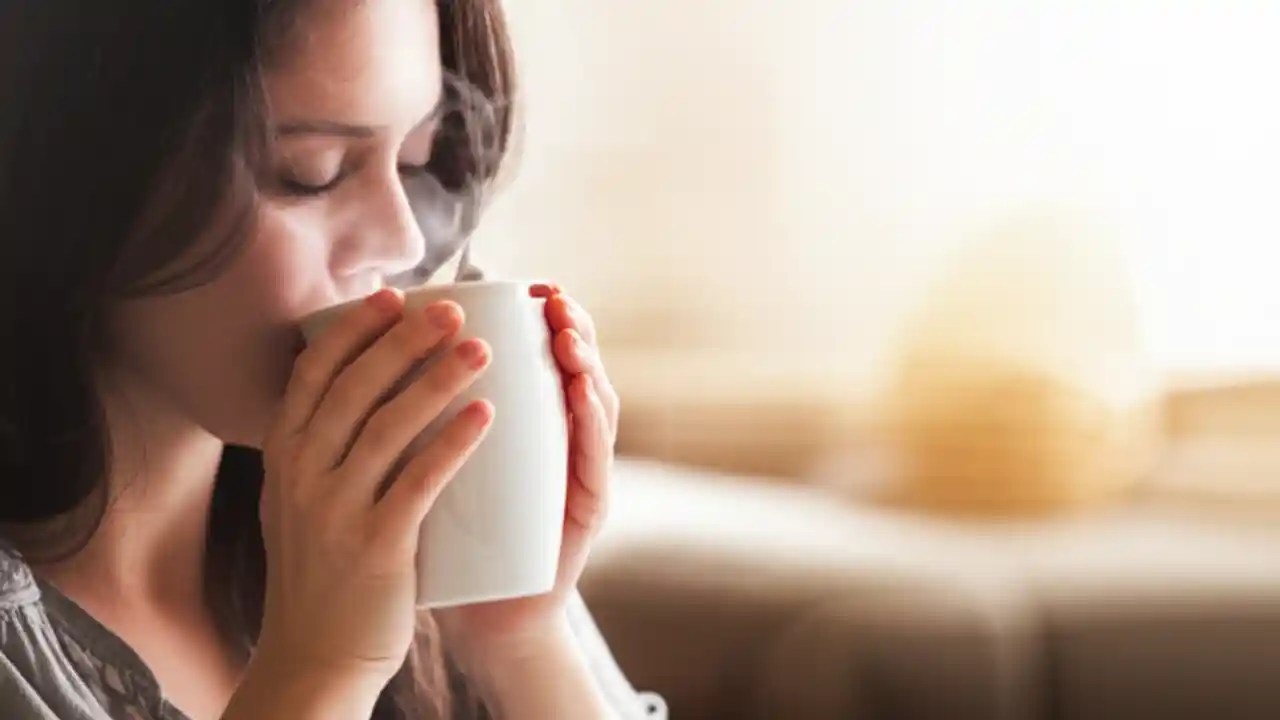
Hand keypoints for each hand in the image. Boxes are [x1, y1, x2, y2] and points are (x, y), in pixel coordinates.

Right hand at [250, 288, 494, 692]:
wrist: (318, 654)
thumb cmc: (325, 569)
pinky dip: (452, 444)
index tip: (393, 296)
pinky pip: (417, 482)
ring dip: (438, 381)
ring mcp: (334, 510)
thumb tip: (364, 382)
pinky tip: (486, 416)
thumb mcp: (301, 499)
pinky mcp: (375, 546)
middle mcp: (301, 475)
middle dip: (404, 341)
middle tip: (454, 309)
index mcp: (283, 456)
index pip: (312, 374)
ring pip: (387, 427)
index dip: (353, 330)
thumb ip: (322, 446)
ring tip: (483, 349)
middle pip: (353, 388)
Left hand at [436, 283, 618, 667]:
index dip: (538, 318)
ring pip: (595, 406)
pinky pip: (595, 460)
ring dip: (586, 364)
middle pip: (576, 370)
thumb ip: (418, 419)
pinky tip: (581, 395)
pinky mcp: (585, 513)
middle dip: (570, 326)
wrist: (478, 617)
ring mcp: (577, 476)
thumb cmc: (449, 539)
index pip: (541, 359)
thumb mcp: (431, 466)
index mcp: (527, 427)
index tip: (523, 284)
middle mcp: (560, 444)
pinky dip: (591, 423)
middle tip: (551, 297)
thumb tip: (364, 358)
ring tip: (566, 334)